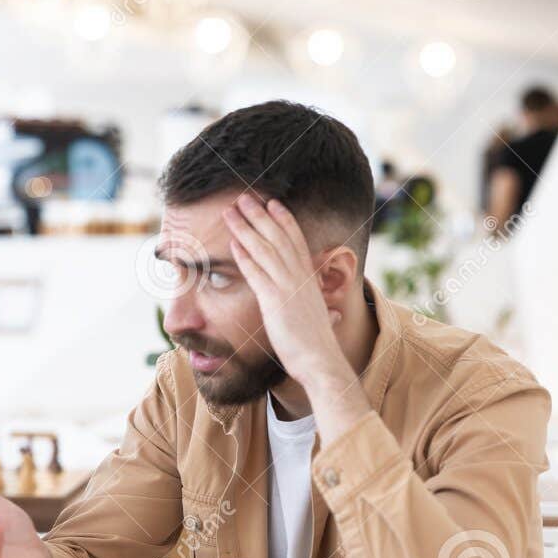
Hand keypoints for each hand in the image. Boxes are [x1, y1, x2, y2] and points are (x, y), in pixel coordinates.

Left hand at [222, 193, 350, 388]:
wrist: (320, 360)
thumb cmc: (317, 343)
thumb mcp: (318, 316)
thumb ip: (316, 304)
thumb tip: (326, 309)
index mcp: (309, 278)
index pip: (296, 240)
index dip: (283, 219)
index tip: (272, 203)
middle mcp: (299, 277)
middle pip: (278, 237)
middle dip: (260, 215)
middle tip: (244, 197)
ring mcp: (287, 288)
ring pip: (265, 250)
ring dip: (246, 228)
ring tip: (231, 212)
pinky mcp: (275, 302)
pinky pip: (257, 274)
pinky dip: (245, 257)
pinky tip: (233, 244)